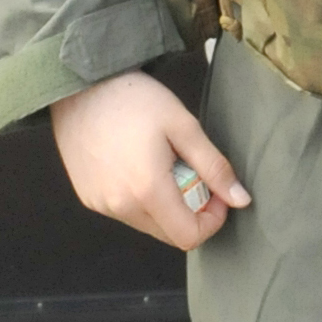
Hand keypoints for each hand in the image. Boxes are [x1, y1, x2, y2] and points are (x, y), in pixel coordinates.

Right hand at [51, 69, 249, 251]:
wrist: (79, 85)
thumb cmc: (133, 99)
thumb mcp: (183, 126)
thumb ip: (214, 167)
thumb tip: (242, 200)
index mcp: (147, 190)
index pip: (189, 236)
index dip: (212, 220)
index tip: (216, 192)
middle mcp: (120, 206)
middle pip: (170, 234)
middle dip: (191, 212)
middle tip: (191, 173)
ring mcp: (101, 205)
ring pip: (148, 225)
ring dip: (166, 206)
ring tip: (163, 165)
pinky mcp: (88, 198)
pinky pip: (125, 213)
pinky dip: (141, 200)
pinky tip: (138, 166)